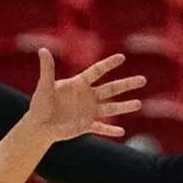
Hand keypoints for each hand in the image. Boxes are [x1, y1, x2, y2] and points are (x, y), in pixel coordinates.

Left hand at [26, 49, 144, 143]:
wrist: (40, 126)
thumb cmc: (40, 104)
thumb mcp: (44, 86)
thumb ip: (47, 69)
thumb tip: (42, 49)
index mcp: (79, 83)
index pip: (97, 71)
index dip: (108, 64)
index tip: (121, 57)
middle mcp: (88, 96)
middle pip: (111, 88)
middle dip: (126, 84)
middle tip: (143, 80)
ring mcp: (89, 111)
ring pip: (111, 107)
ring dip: (124, 106)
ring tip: (138, 104)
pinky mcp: (86, 125)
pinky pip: (101, 127)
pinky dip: (110, 130)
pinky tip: (122, 132)